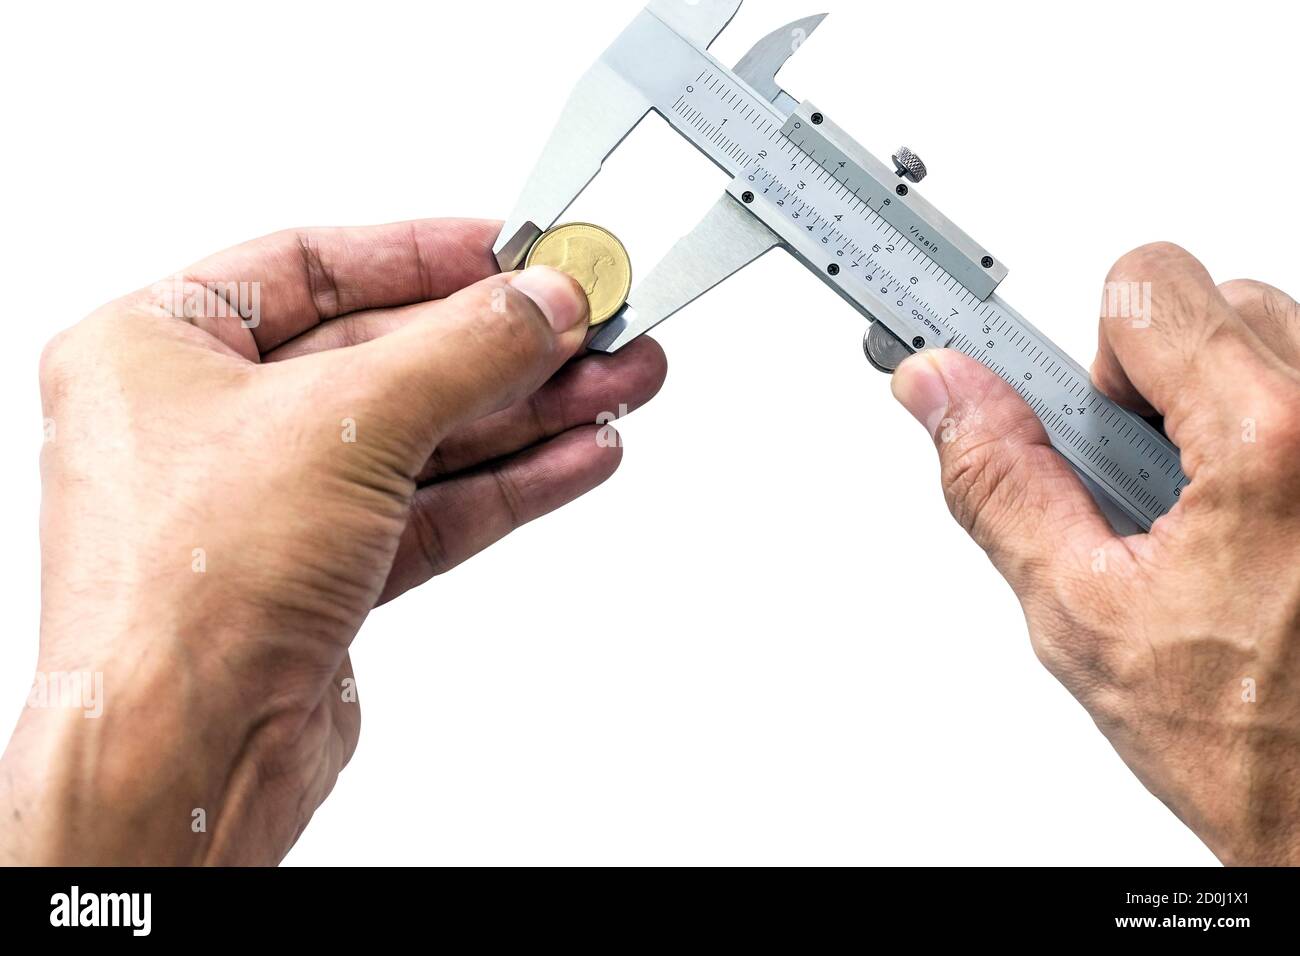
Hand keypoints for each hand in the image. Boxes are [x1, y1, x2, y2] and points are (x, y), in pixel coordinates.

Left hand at [0, 219, 666, 864]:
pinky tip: (578, 455)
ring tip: (617, 385)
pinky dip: (509, 482)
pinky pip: (431, 505)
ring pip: (424, 437)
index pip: (313, 266)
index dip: (426, 252)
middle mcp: (208, 422)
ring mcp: (271, 502)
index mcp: (158, 349)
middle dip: (505, 347)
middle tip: (593, 325)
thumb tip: (541, 303)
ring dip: (528, 414)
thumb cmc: (183, 594)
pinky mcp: (324, 573)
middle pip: (389, 357)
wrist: (184, 756)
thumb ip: (461, 351)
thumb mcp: (345, 424)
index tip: (514, 250)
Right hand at [891, 242, 1299, 864]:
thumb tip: (941, 394)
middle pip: (1216, 303)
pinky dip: (1268, 429)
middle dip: (1153, 382)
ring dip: (1217, 404)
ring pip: (1272, 341)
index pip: (1149, 285)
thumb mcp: (1083, 612)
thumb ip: (1000, 482)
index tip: (1022, 353)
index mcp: (1271, 442)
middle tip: (1141, 483)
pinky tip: (1253, 518)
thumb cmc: (1252, 740)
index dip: (1084, 350)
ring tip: (1201, 511)